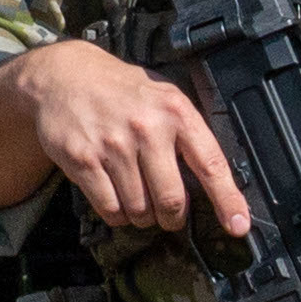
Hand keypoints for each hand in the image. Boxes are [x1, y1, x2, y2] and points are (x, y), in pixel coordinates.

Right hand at [0, 39, 247, 239]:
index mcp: (175, 111)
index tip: (238, 226)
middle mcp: (147, 128)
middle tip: (168, 214)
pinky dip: (117, 215)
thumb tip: (216, 183)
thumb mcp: (164, 96)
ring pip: (139, 210)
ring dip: (141, 216)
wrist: (63, 75)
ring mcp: (113, 145)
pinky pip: (110, 209)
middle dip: (172, 218)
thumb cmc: (122, 91)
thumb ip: (188, 133)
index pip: (210, 164)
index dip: (227, 200)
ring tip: (136, 198)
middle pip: (171, 200)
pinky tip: (116, 198)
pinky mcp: (83, 159)